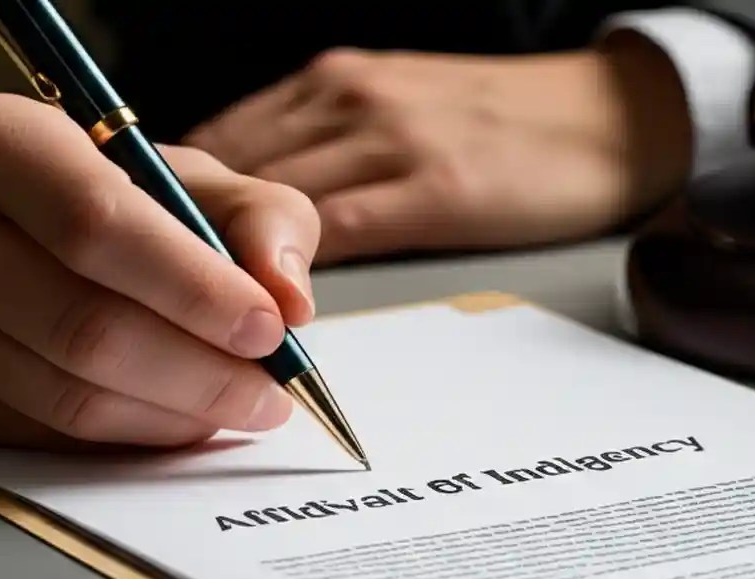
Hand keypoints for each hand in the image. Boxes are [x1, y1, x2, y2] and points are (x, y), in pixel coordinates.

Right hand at [0, 93, 319, 449]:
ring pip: (66, 395)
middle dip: (199, 371)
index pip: (95, 224)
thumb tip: (289, 298)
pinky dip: (131, 435)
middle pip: (82, 324)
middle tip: (269, 391)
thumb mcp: (181, 177)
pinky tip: (176, 416)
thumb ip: (257, 219)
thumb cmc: (88, 199)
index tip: (268, 328)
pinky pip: (46, 434)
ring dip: (174, 415)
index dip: (192, 287)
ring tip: (237, 405)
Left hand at [185, 32, 691, 263]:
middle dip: (184, 239)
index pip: (224, 141)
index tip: (143, 259)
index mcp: (332, 84)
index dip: (173, 206)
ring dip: (229, 263)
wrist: (611, 113)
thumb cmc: (501, 126)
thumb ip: (328, 152)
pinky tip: (271, 312)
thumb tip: (258, 219)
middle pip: (230, 169)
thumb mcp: (398, 115)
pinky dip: (293, 274)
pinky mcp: (435, 186)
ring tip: (194, 319)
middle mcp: (346, 100)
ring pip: (272, 202)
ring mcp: (389, 139)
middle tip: (149, 300)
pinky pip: (340, 229)